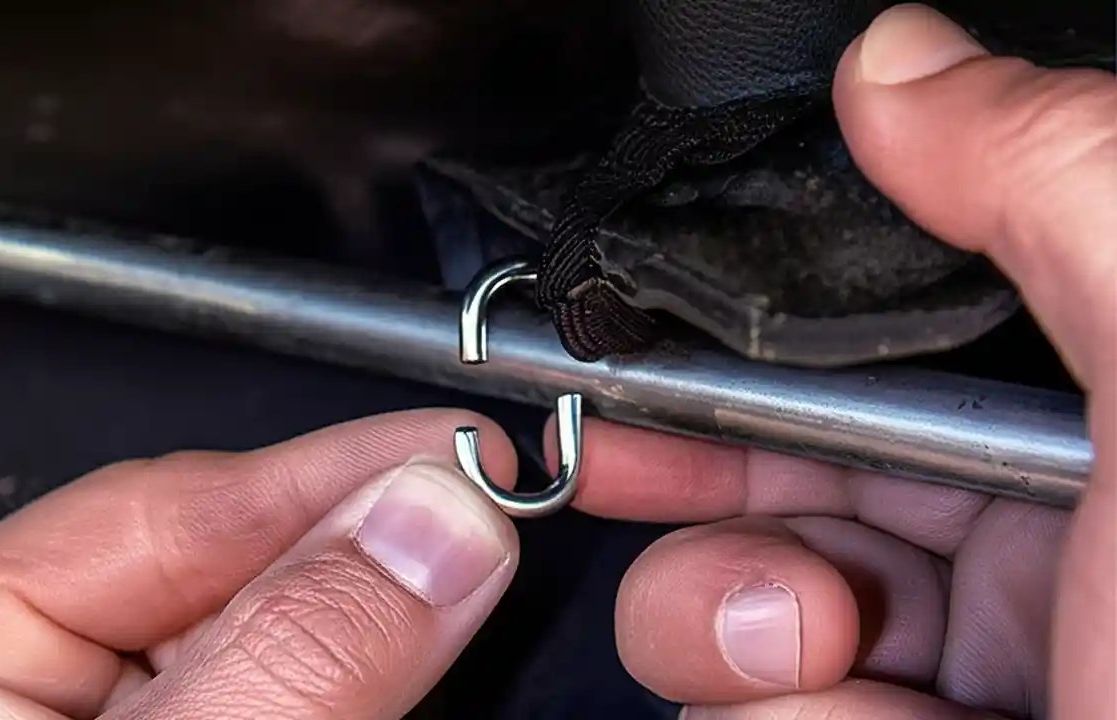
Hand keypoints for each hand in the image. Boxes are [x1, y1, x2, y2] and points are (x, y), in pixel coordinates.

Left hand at [0, 410, 520, 717]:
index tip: (474, 454)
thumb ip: (284, 661)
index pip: (174, 502)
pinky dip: (371, 673)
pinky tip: (417, 650)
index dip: (342, 465)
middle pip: (234, 560)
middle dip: (376, 531)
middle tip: (501, 511)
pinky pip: (293, 689)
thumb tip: (433, 528)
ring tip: (476, 577)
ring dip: (385, 606)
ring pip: (279, 633)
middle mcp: (21, 686)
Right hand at [559, 5, 1114, 717]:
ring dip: (730, 616)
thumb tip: (903, 60)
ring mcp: (969, 674)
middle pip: (798, 461)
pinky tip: (853, 719)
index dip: (756, 319)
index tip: (647, 319)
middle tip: (611, 450)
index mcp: (1107, 427)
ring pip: (753, 600)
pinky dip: (777, 714)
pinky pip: (763, 710)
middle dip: (698, 463)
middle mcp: (1047, 546)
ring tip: (809, 644)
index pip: (893, 332)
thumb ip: (1060, 180)